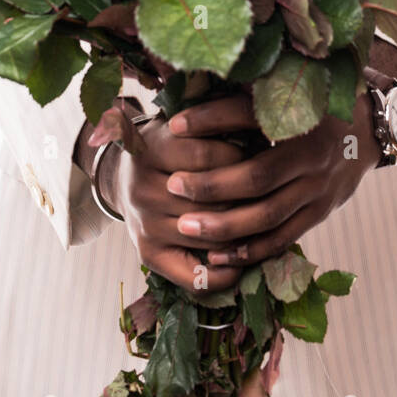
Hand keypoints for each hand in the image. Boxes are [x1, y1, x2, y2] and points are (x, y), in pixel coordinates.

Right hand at [99, 113, 249, 294]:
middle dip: (247, 194)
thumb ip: (213, 120)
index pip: (205, 156)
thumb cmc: (167, 146)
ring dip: (242, 230)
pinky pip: (193, 277)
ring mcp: (144, 225)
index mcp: (152, 149)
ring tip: (265, 217)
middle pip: (211, 200)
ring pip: (208, 235)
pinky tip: (242, 260)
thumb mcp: (182, 123)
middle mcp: (142, 189)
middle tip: (272, 188)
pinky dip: (223, 273)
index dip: (239, 155)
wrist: (124, 179)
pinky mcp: (148, 254)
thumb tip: (261, 126)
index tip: (261, 153)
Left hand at [163, 91, 379, 267]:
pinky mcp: (320, 213)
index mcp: (302, 116)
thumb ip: (250, 88)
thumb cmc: (315, 103)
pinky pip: (283, 238)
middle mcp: (312, 155)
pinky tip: (218, 256)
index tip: (173, 125)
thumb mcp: (292, 87)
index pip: (248, 116)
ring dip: (224, 225)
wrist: (367, 129)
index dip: (210, 119)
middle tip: (173, 185)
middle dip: (211, 184)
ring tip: (185, 226)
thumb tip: (197, 79)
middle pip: (256, 176)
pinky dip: (250, 251)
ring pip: (268, 215)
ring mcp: (318, 189)